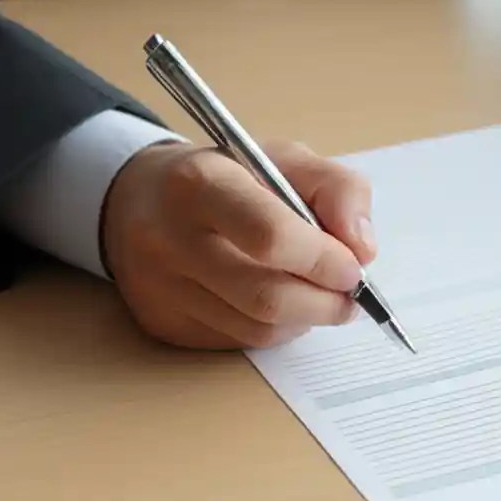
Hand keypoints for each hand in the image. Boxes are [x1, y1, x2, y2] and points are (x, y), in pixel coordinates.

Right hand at [102, 140, 375, 348]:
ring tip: (315, 295)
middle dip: (324, 302)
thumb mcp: (283, 158)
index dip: (324, 260)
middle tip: (348, 294)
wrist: (138, 199)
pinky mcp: (164, 324)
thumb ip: (338, 190)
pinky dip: (273, 329)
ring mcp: (161, 288)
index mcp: (201, 183)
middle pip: (266, 296)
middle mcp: (169, 238)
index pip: (271, 236)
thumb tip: (363, 249)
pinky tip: (276, 304)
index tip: (353, 266)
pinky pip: (238, 341)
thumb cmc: (226, 177)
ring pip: (257, 328)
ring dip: (304, 319)